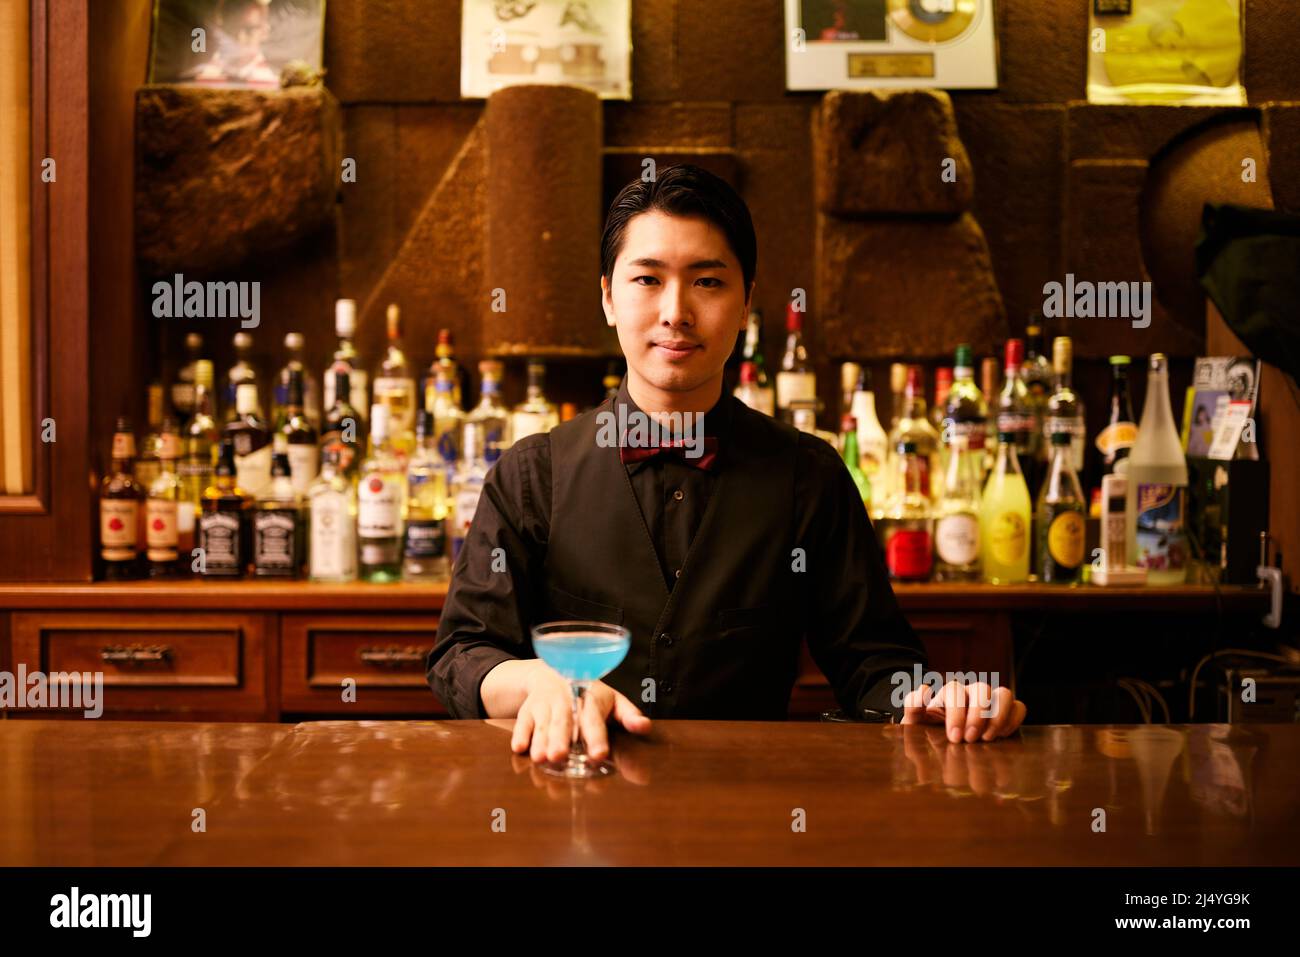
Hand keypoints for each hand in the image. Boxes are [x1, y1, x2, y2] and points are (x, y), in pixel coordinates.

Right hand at [510, 661, 651, 762]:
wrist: (553, 672)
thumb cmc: (589, 695)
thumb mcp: (612, 701)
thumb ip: (628, 715)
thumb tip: (645, 727)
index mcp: (590, 700)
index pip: (594, 719)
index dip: (596, 736)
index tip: (599, 754)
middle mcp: (566, 701)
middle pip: (564, 722)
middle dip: (561, 739)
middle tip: (560, 757)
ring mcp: (545, 705)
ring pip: (542, 723)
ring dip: (540, 740)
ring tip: (541, 758)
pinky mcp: (527, 710)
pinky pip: (522, 721)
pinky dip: (519, 734)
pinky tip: (519, 748)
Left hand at [900, 679, 1025, 742]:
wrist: (939, 745)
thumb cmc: (927, 732)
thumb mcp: (914, 723)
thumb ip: (913, 707)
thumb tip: (924, 690)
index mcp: (948, 694)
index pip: (954, 690)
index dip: (956, 712)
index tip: (955, 738)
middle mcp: (971, 694)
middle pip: (982, 688)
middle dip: (978, 714)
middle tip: (971, 739)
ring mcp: (991, 701)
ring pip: (1004, 693)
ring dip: (999, 717)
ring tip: (988, 739)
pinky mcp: (1007, 713)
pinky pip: (1019, 707)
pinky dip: (1013, 721)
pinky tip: (1001, 738)